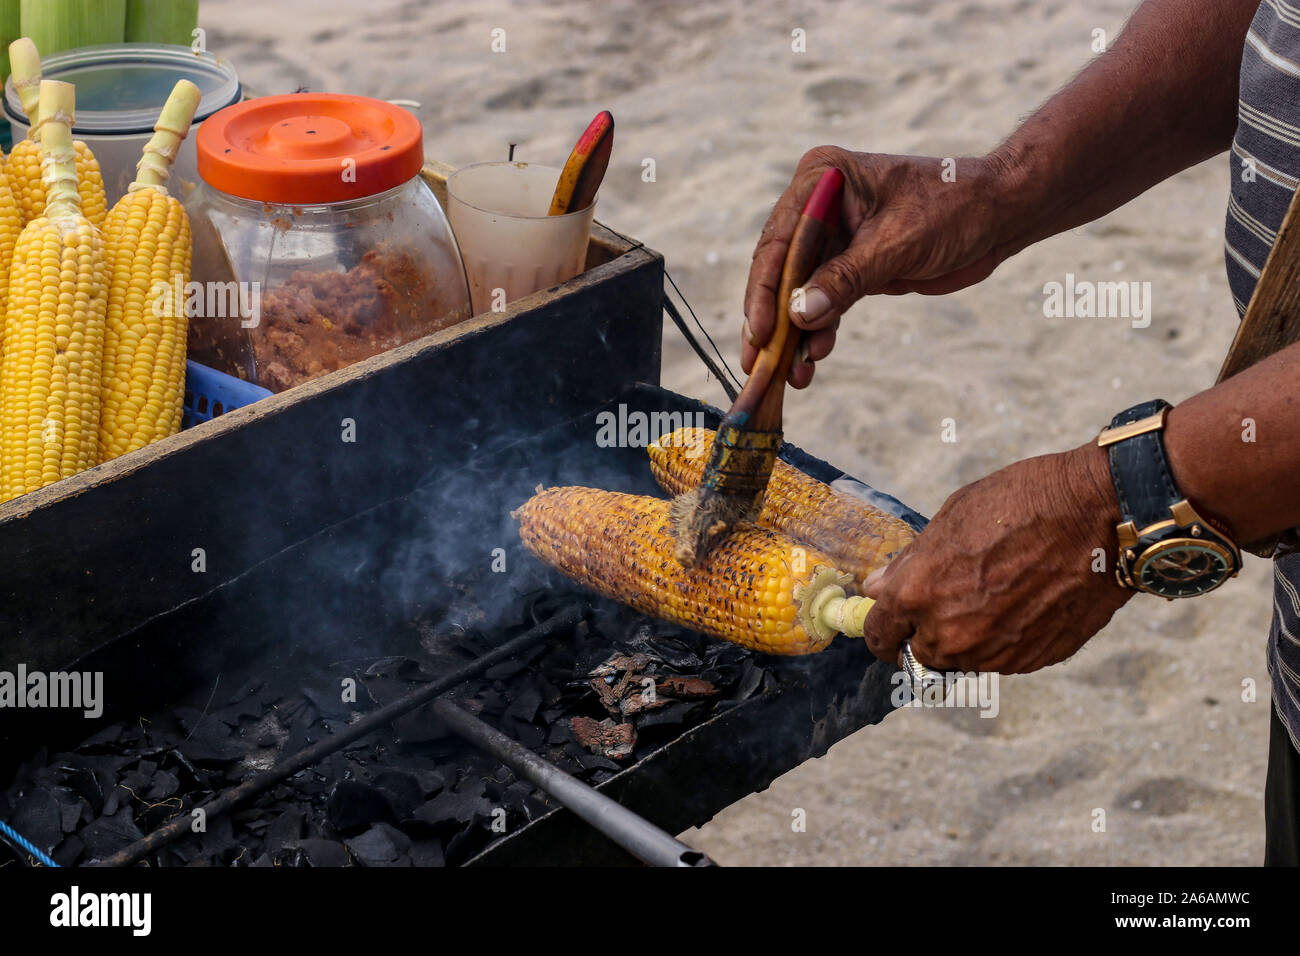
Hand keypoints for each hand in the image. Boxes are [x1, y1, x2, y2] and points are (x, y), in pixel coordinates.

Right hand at [742, 144, 1020, 386]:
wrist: (1000, 214)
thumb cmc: (955, 207)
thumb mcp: (897, 243)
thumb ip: (846, 278)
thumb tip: (800, 314)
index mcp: (821, 179)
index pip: (779, 241)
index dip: (766, 290)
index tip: (760, 331)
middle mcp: (818, 206)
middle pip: (779, 270)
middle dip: (772, 319)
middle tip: (759, 361)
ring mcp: (832, 238)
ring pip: (798, 293)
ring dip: (794, 335)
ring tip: (792, 374)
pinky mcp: (850, 266)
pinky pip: (823, 304)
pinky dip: (818, 333)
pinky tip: (813, 360)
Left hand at [861, 441, 1132, 673]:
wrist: (1100, 515)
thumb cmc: (1021, 502)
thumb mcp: (951, 518)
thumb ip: (910, 564)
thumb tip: (876, 588)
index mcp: (918, 595)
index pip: (880, 634)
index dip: (881, 628)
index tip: (888, 622)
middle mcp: (950, 634)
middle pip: (919, 655)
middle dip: (924, 633)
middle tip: (945, 603)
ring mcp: (993, 653)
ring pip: (962, 661)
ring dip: (965, 639)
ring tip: (992, 596)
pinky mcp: (1033, 660)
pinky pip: (1003, 660)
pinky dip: (1003, 642)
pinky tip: (1022, 604)